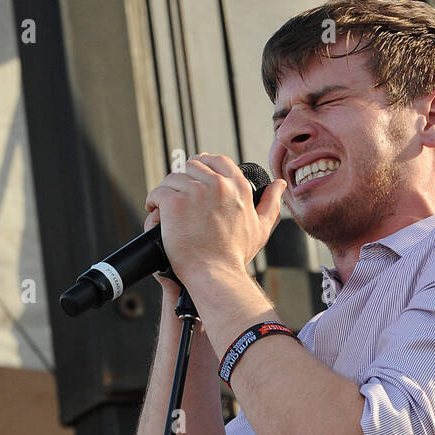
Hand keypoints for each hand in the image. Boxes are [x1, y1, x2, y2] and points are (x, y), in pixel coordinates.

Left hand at [144, 154, 286, 284]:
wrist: (215, 274)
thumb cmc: (234, 255)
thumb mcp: (260, 227)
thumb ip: (271, 203)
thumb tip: (280, 185)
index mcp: (237, 186)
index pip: (216, 160)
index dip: (202, 167)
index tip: (194, 179)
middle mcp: (218, 184)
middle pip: (191, 167)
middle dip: (183, 180)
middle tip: (179, 198)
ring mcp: (195, 192)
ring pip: (173, 178)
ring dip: (167, 191)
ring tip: (166, 209)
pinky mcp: (175, 202)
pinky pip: (158, 192)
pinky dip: (154, 201)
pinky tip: (156, 211)